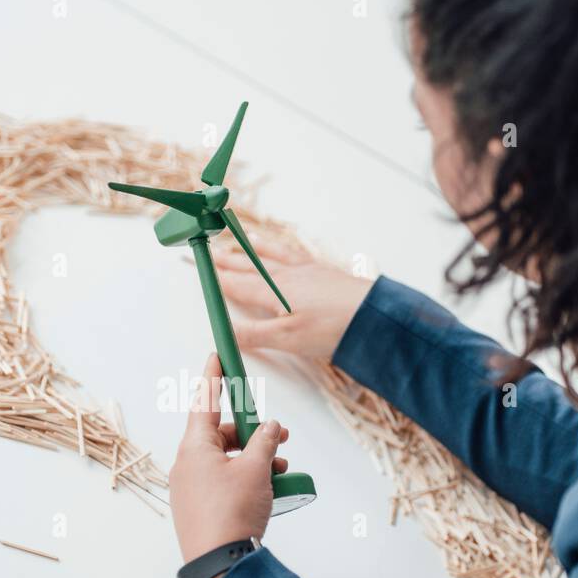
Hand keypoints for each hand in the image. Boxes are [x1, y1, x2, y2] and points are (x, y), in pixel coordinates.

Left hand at [170, 354, 289, 577]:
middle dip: (250, 432)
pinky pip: (222, 482)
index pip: (204, 401)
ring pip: (225, 460)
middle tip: (278, 435)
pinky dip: (245, 478)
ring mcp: (190, 489)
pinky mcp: (198, 509)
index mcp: (194, 447)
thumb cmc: (233, 513)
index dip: (213, 377)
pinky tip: (268, 488)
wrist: (220, 565)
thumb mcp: (257, 469)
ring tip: (280, 468)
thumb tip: (268, 427)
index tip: (216, 355)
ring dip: (253, 459)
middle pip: (219, 433)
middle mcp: (187, 465)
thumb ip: (264, 441)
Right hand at [214, 240, 373, 359]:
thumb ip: (254, 335)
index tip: (202, 267)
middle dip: (231, 260)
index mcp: (274, 292)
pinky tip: (288, 250)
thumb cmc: (333, 327)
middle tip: (213, 252)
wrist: (374, 314)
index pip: (238, 284)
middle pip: (252, 266)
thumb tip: (224, 332)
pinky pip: (297, 254)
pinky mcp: (326, 272)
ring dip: (256, 248)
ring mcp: (308, 271)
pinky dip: (286, 249)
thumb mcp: (288, 339)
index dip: (219, 277)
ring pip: (274, 255)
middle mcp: (288, 276)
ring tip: (244, 238)